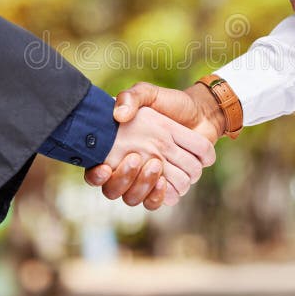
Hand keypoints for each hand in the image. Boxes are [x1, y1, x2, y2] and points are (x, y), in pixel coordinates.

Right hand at [85, 83, 224, 208]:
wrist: (200, 113)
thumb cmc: (170, 103)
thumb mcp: (147, 93)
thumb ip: (130, 98)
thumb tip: (119, 116)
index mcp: (117, 148)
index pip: (94, 172)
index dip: (95, 176)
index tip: (105, 167)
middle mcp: (128, 168)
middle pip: (115, 190)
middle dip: (126, 178)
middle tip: (139, 158)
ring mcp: (148, 179)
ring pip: (135, 198)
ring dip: (147, 182)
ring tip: (157, 163)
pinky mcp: (169, 186)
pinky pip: (159, 202)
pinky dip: (162, 194)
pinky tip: (165, 179)